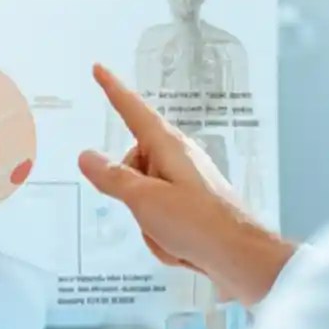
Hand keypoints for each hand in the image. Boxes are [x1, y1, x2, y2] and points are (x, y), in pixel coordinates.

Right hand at [78, 64, 293, 305]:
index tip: (99, 69)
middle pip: (131, 161)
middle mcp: (178, 158)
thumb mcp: (144, 199)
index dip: (112, 89)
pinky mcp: (191, 206)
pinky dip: (160, 234)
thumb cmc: (200, 224)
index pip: (132, 109)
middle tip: (146, 210)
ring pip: (141, 194)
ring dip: (146, 219)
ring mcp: (185, 183)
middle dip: (128, 190)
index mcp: (168, 146)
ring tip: (168, 232)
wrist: (241, 259)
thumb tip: (86, 156)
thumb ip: (111, 177)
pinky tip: (177, 245)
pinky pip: (156, 216)